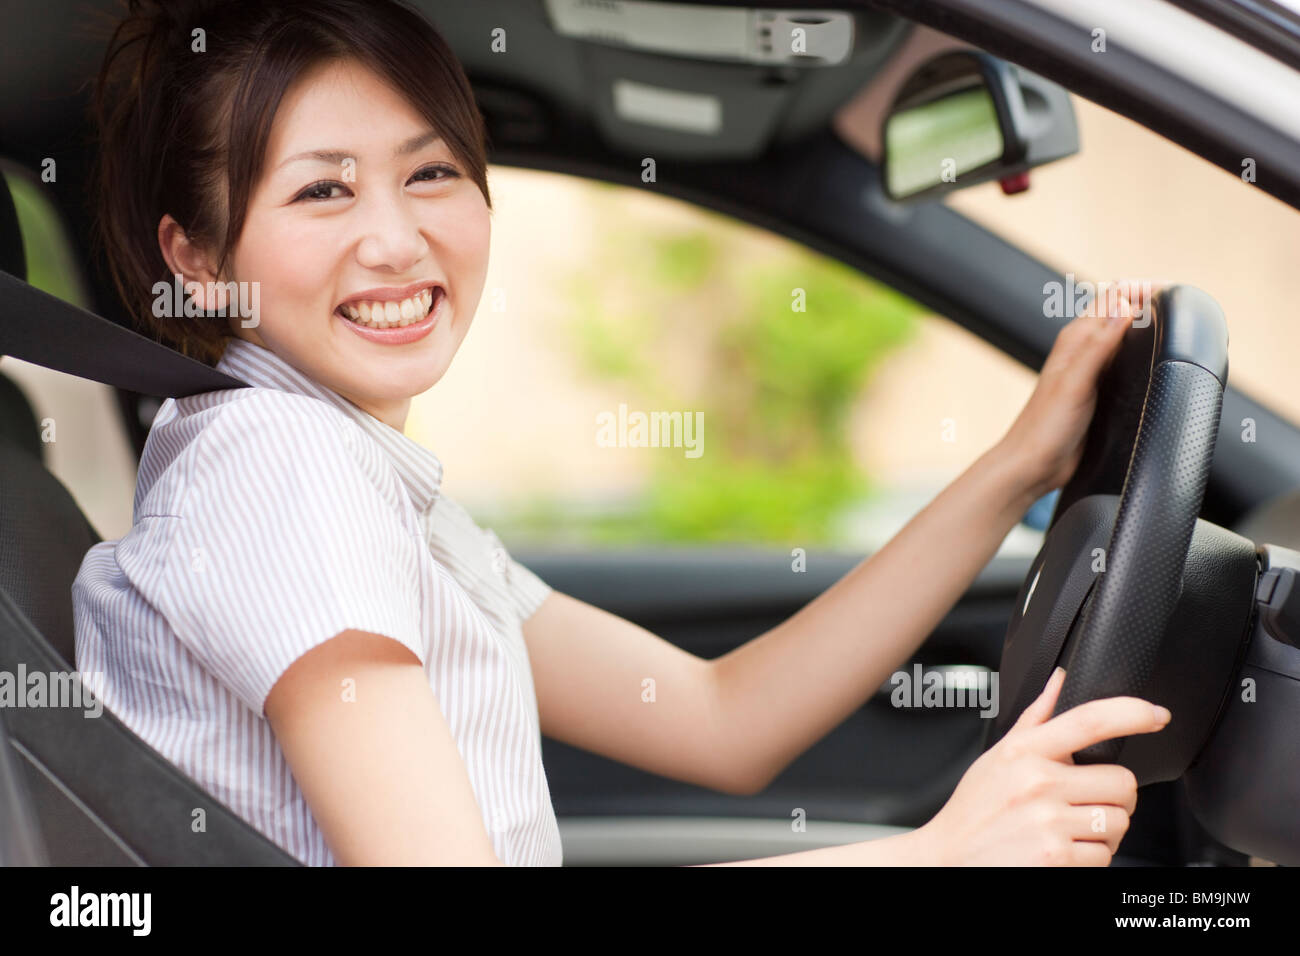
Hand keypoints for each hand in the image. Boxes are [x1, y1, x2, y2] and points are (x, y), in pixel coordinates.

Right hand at [911, 666, 1171, 865]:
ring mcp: (1048, 824)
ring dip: (1103, 831)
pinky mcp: (1056, 859)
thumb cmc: (974, 809)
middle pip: (1122, 782)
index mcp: (1024, 752)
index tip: (1156, 715)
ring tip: (1070, 829)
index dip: (1131, 713)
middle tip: (1087, 802)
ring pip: (1118, 823)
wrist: (949, 859)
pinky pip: (1103, 856)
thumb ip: (1035, 719)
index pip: (1088, 721)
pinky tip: (1062, 851)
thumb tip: (1059, 681)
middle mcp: (1037, 784)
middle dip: (1114, 796)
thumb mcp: (997, 758)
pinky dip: (1089, 858)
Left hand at [997, 280, 1162, 501]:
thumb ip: (1099, 344)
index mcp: (1075, 339)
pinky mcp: (1099, 393)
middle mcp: (1083, 350)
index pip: (1114, 297)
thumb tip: (1125, 304)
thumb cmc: (1045, 426)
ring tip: (1176, 326)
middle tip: (1182, 303)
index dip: (1141, 289)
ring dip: (1146, 330)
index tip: (1172, 288)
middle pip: (1122, 314)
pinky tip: (1156, 363)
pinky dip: (1140, 357)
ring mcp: (1091, 371)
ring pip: (1124, 338)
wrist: (1033, 465)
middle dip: (1148, 304)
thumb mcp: (1075, 381)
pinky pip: (1124, 365)